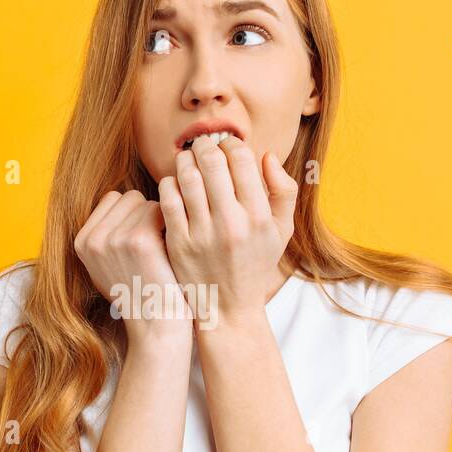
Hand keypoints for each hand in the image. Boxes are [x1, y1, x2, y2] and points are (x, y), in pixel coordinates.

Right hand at [73, 189, 193, 342]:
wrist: (156, 326)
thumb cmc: (140, 293)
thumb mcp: (108, 265)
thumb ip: (105, 234)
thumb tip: (116, 197)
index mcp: (81, 242)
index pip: (113, 198)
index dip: (132, 216)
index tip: (138, 246)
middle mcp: (92, 239)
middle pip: (129, 197)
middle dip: (145, 217)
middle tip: (151, 252)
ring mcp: (113, 239)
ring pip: (146, 203)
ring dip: (160, 224)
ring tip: (159, 255)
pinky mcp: (138, 241)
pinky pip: (161, 211)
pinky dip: (171, 227)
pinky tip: (169, 252)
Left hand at [156, 133, 297, 326]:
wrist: (228, 308)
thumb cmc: (255, 263)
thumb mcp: (282, 230)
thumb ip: (283, 190)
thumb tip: (266, 155)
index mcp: (259, 217)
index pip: (241, 159)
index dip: (232, 143)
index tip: (227, 146)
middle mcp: (231, 224)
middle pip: (212, 161)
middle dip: (206, 145)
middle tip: (204, 147)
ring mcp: (202, 234)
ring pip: (187, 176)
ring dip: (186, 160)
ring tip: (189, 161)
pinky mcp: (178, 243)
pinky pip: (168, 198)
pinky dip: (170, 183)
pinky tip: (176, 184)